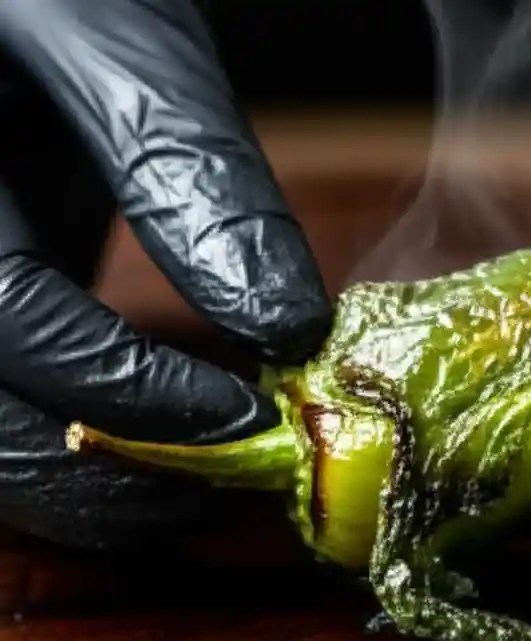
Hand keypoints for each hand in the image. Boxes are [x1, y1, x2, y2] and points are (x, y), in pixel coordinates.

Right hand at [0, 1, 331, 549]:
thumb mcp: (120, 43)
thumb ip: (191, 172)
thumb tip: (283, 322)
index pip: (5, 320)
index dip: (127, 387)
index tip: (244, 411)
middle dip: (100, 472)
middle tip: (226, 487)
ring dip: (87, 475)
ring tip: (202, 481)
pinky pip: (7, 388)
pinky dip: (80, 428)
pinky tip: (161, 433)